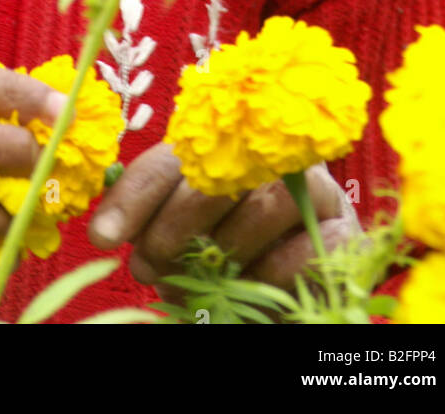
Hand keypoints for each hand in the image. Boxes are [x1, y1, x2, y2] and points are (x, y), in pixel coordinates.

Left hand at [87, 145, 357, 298]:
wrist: (296, 296)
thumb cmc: (231, 263)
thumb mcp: (185, 246)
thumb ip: (152, 232)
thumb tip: (107, 233)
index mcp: (223, 149)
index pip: (168, 161)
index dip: (132, 198)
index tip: (100, 237)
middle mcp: (269, 156)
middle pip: (214, 175)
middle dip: (172, 226)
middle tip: (149, 266)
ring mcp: (313, 190)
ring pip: (262, 205)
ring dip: (224, 252)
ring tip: (205, 284)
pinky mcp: (344, 230)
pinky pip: (305, 248)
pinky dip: (271, 275)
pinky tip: (254, 289)